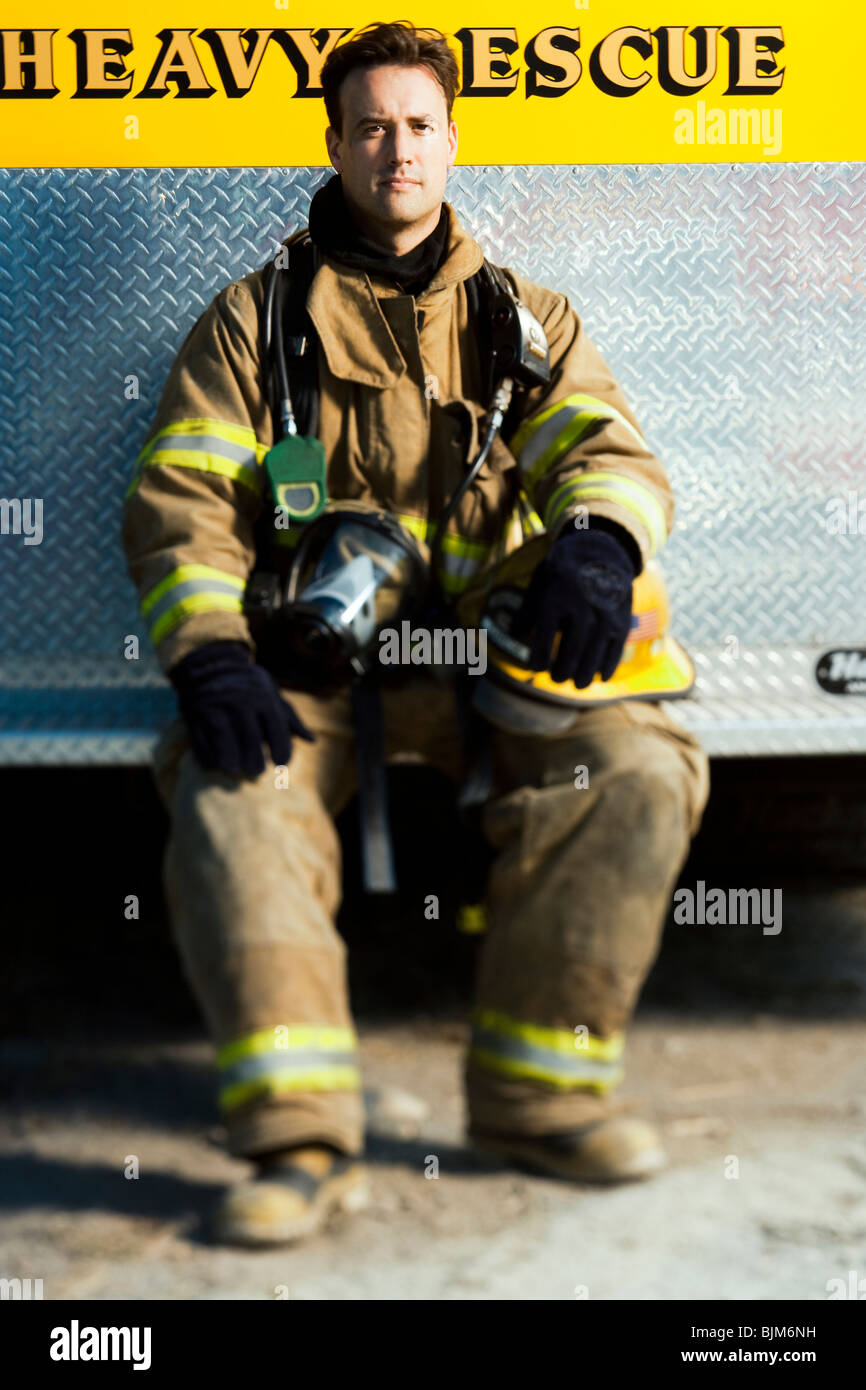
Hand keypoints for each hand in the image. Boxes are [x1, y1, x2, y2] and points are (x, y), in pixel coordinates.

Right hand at [169, 641, 314, 775]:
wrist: (211, 663)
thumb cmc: (249, 687)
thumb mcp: (272, 696)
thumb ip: (290, 719)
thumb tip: (312, 740)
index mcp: (263, 699)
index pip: (278, 733)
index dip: (282, 753)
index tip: (281, 763)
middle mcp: (241, 703)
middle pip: (252, 745)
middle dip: (256, 764)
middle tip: (256, 770)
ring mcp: (217, 710)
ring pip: (226, 748)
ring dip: (232, 763)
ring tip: (236, 768)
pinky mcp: (195, 716)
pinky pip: (203, 746)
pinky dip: (209, 759)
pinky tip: (216, 762)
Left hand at [512, 529, 634, 686]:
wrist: (603, 550)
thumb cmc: (564, 570)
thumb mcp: (541, 581)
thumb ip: (528, 608)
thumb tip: (514, 633)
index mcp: (556, 598)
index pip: (545, 638)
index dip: (538, 658)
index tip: (535, 667)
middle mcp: (582, 607)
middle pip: (571, 652)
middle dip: (562, 671)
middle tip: (556, 679)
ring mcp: (605, 615)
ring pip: (594, 655)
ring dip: (585, 675)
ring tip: (578, 685)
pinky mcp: (622, 620)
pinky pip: (615, 649)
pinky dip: (608, 666)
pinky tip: (601, 677)